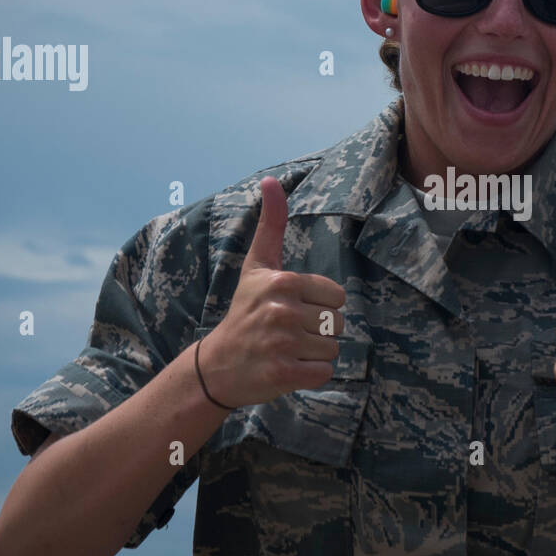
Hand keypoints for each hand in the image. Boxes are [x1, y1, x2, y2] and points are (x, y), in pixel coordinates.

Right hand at [197, 176, 346, 406]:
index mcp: (283, 282)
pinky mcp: (284, 374)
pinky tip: (288, 368)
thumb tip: (271, 180)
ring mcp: (283, 344)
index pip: (337, 296)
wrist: (218, 364)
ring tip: (287, 350)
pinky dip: (312, 374)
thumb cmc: (245, 311)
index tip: (293, 310)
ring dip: (314, 354)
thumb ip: (271, 224)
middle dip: (318, 331)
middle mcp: (282, 310)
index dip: (320, 306)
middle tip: (287, 333)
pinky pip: (324, 373)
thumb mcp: (257, 265)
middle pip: (337, 323)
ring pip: (332, 349)